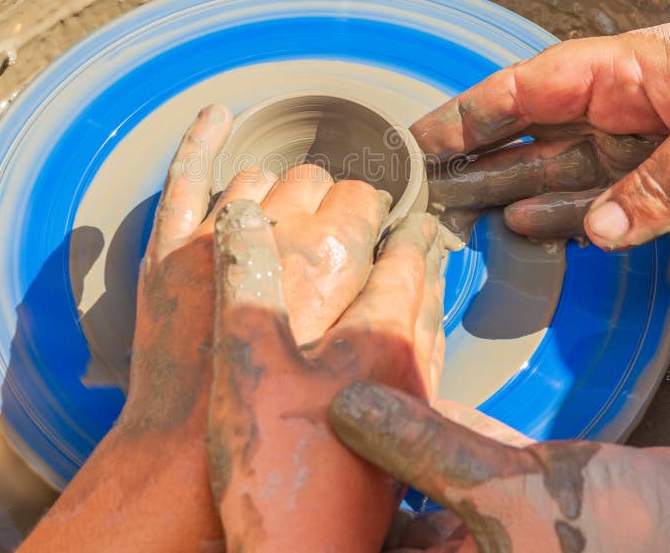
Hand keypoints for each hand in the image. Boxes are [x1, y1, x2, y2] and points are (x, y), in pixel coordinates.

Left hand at [20, 109, 392, 550]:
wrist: (185, 460)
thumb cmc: (280, 423)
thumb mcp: (368, 370)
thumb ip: (407, 307)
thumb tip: (424, 260)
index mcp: (333, 261)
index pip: (363, 201)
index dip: (369, 214)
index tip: (371, 226)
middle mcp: (275, 236)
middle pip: (314, 181)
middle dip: (327, 200)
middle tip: (327, 234)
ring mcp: (215, 235)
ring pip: (259, 176)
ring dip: (276, 191)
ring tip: (283, 221)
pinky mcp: (171, 246)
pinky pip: (186, 174)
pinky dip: (199, 139)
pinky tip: (218, 114)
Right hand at [207, 201, 447, 552]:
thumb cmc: (275, 461)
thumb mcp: (248, 356)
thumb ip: (248, 277)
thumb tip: (241, 214)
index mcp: (382, 336)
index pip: (406, 262)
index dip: (405, 229)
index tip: (408, 207)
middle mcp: (410, 366)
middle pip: (425, 294)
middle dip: (420, 257)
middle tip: (415, 233)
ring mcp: (411, 404)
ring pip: (428, 332)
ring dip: (422, 297)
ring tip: (413, 278)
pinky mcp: (401, 439)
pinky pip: (422, 368)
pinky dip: (416, 338)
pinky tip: (399, 350)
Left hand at [330, 383, 669, 551]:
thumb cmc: (633, 545)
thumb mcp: (513, 497)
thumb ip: (426, 449)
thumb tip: (344, 406)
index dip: (325, 540)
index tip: (278, 503)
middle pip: (394, 537)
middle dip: (357, 493)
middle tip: (305, 441)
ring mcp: (501, 544)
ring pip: (430, 500)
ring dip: (400, 456)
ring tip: (351, 406)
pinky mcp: (525, 509)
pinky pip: (472, 473)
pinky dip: (450, 437)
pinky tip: (422, 396)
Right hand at [412, 15, 669, 249]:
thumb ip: (665, 178)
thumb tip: (602, 233)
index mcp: (617, 69)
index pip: (521, 90)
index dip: (465, 114)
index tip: (419, 138)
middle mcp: (611, 107)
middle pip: (522, 134)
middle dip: (471, 158)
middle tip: (424, 187)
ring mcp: (628, 147)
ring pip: (548, 170)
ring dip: (503, 192)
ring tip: (458, 214)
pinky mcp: (651, 181)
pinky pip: (595, 201)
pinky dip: (561, 216)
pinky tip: (523, 225)